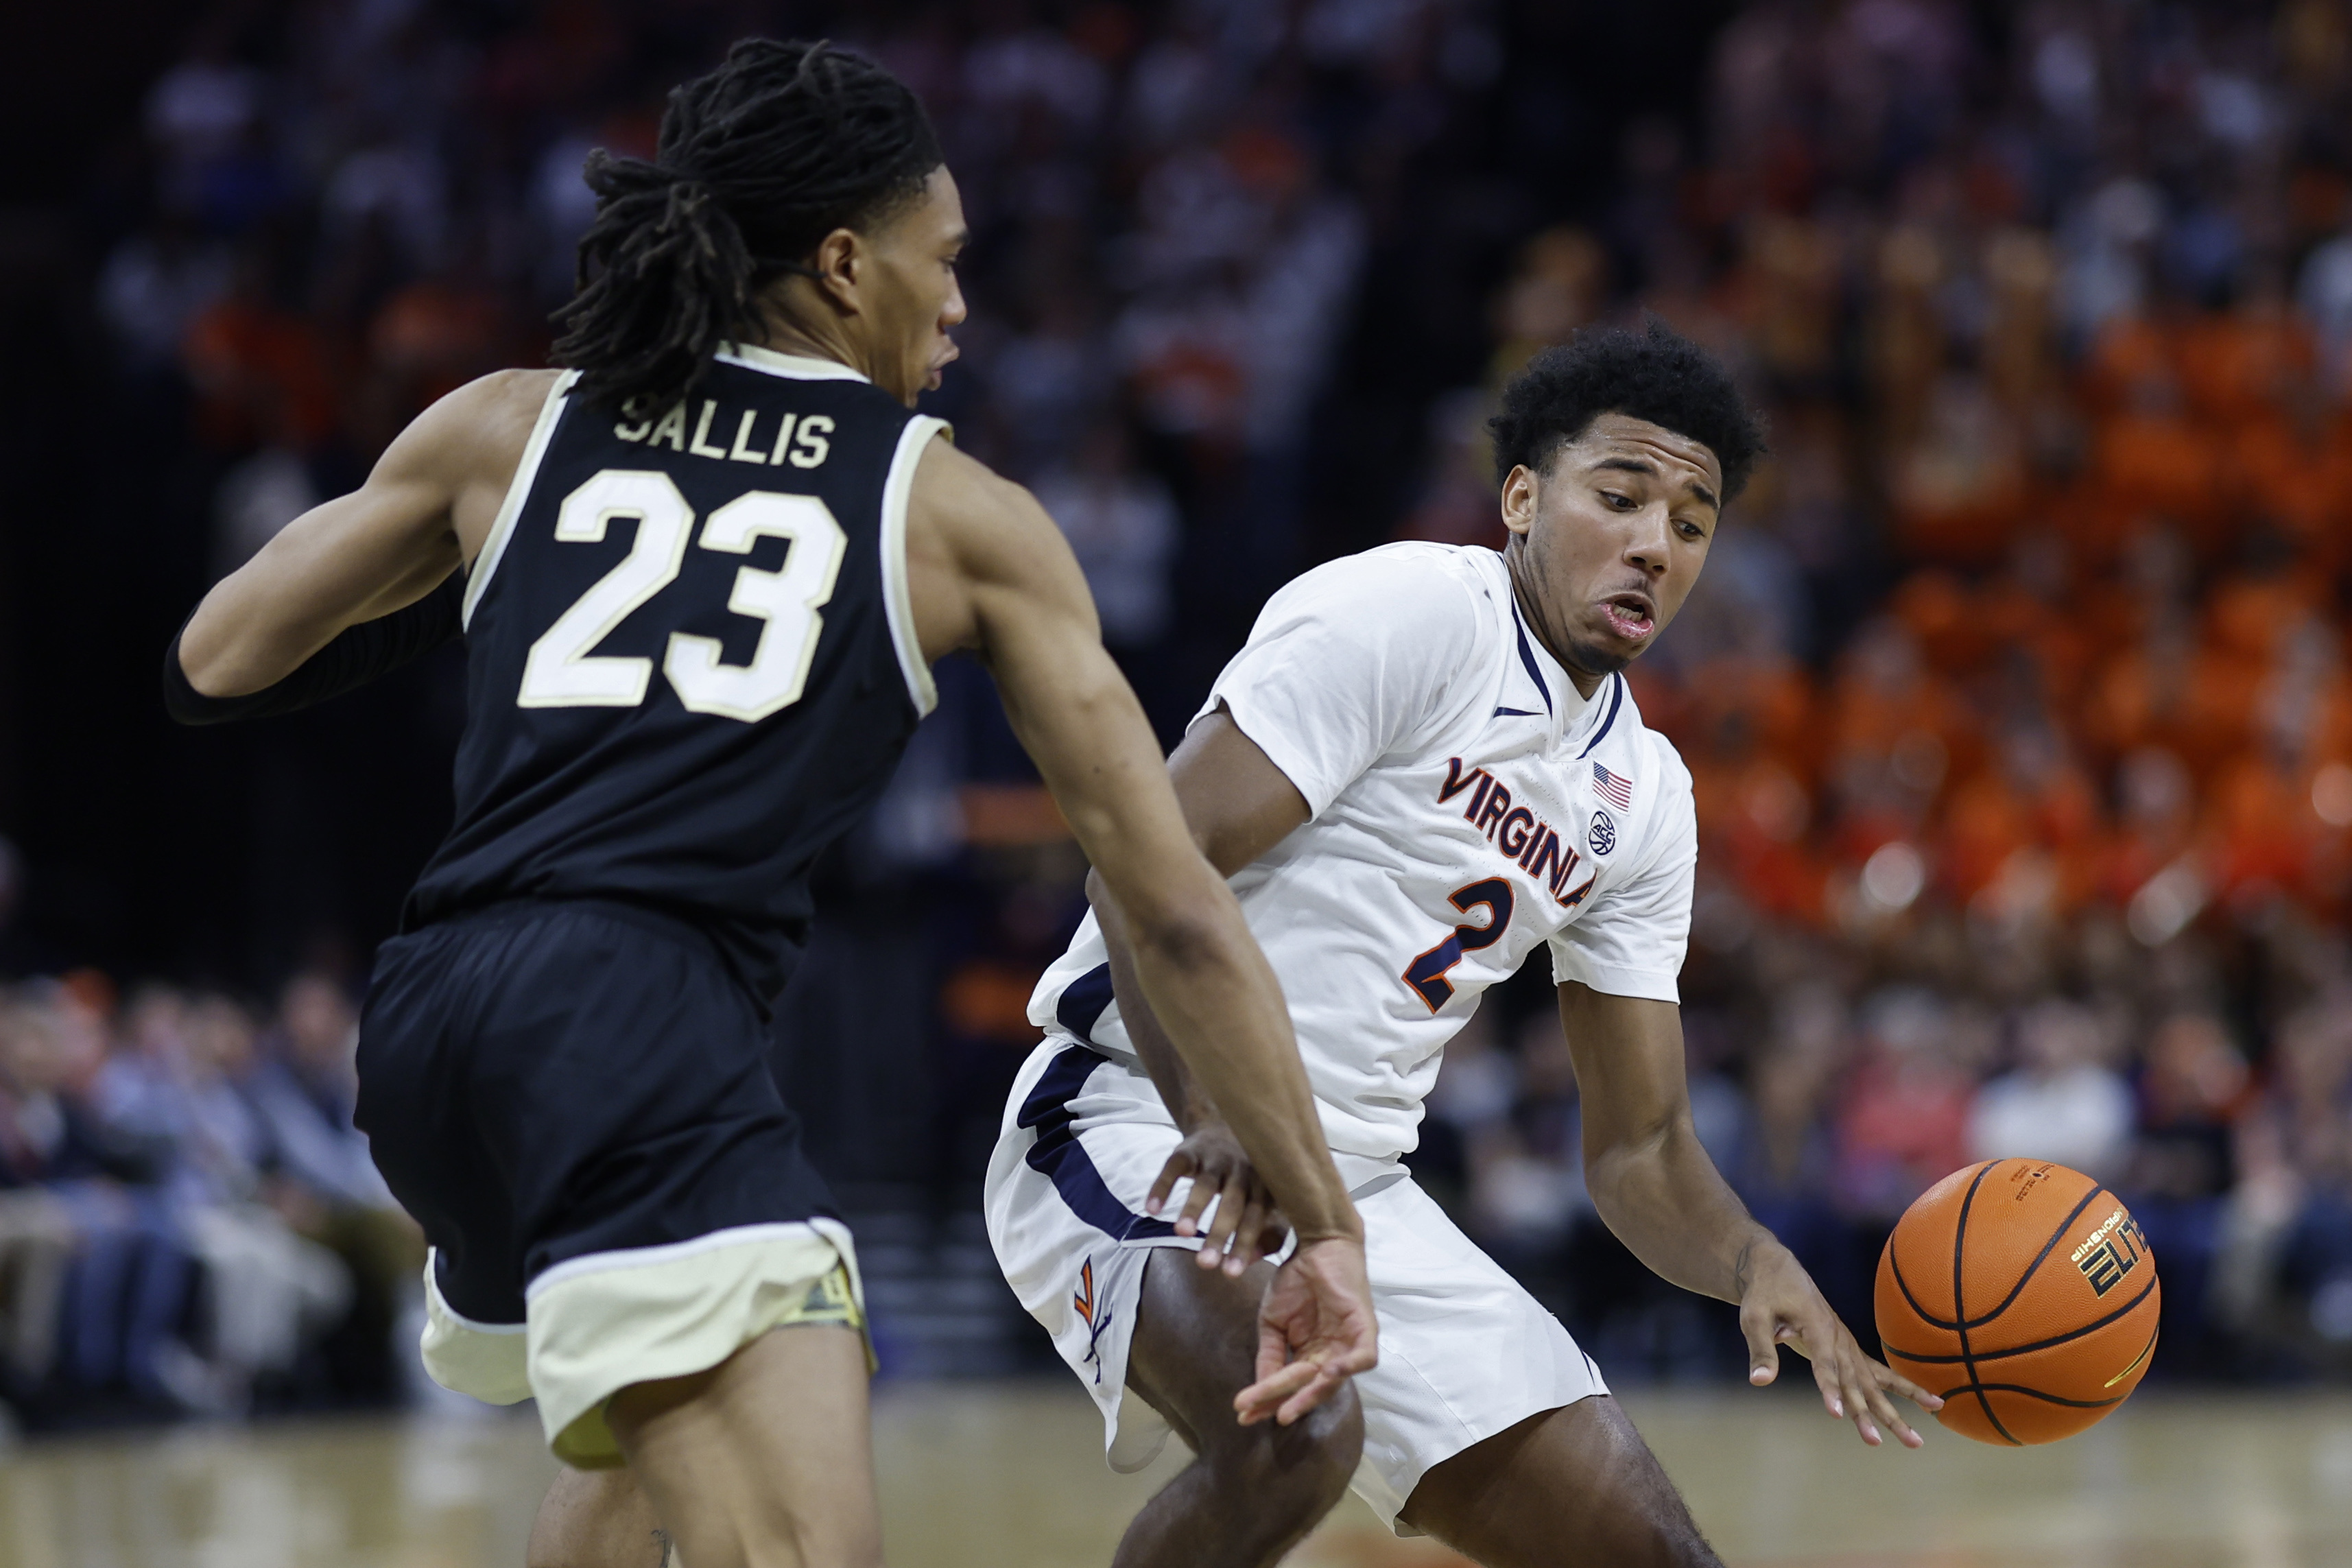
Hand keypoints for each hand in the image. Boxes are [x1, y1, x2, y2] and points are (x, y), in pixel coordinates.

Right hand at [1144, 1122, 1291, 1274]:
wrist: (1225, 1126)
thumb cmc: (1247, 1179)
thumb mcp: (1264, 1202)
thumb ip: (1269, 1233)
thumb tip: (1255, 1260)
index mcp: (1263, 1187)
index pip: (1256, 1219)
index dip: (1244, 1245)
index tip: (1231, 1273)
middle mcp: (1242, 1170)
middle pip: (1232, 1204)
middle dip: (1219, 1234)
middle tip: (1205, 1264)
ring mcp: (1215, 1158)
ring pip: (1205, 1184)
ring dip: (1193, 1209)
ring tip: (1182, 1234)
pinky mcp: (1189, 1150)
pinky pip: (1174, 1167)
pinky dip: (1162, 1187)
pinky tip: (1151, 1209)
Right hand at [1235, 1235, 1376, 1426]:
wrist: (1316, 1244)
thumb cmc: (1296, 1279)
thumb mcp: (1272, 1322)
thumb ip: (1269, 1355)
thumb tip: (1259, 1388)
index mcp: (1310, 1356)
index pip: (1290, 1386)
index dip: (1267, 1401)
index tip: (1242, 1414)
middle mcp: (1331, 1356)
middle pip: (1310, 1390)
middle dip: (1285, 1404)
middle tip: (1261, 1417)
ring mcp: (1349, 1345)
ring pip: (1333, 1382)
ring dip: (1310, 1396)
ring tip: (1286, 1409)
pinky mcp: (1365, 1330)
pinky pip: (1364, 1358)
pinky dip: (1348, 1369)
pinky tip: (1325, 1374)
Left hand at [1737, 1240, 1943, 1447]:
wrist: (1780, 1270)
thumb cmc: (1765, 1293)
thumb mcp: (1753, 1317)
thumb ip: (1760, 1349)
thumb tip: (1760, 1382)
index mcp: (1817, 1328)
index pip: (1825, 1364)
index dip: (1830, 1388)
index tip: (1837, 1414)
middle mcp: (1839, 1339)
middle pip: (1856, 1382)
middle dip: (1866, 1414)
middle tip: (1875, 1442)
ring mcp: (1849, 1345)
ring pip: (1874, 1385)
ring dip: (1895, 1412)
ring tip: (1917, 1441)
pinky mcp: (1852, 1349)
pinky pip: (1881, 1373)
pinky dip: (1905, 1389)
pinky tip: (1931, 1405)